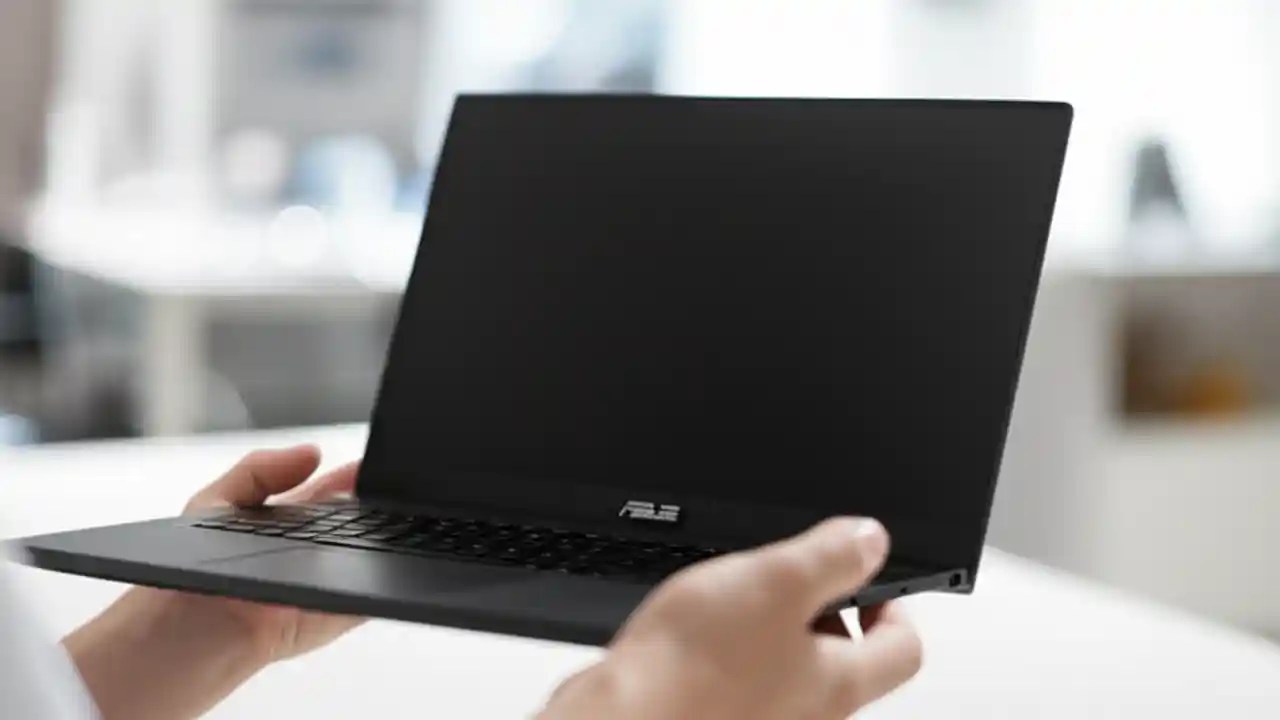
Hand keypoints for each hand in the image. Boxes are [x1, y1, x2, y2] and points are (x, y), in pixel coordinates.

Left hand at [65, 445, 364, 719]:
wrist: (189, 631)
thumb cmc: (190, 573)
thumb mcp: (217, 502)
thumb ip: (260, 470)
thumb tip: (313, 452)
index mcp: (290, 522)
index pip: (334, 493)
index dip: (353, 478)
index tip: (371, 465)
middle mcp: (313, 552)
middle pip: (359, 521)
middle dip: (374, 504)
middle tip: (384, 489)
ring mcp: (330, 584)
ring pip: (370, 555)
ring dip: (379, 539)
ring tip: (383, 520)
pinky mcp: (340, 614)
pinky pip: (371, 592)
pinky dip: (379, 578)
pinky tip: (379, 559)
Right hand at [539, 518, 921, 719]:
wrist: (625, 716)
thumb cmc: (692, 667)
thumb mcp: (775, 581)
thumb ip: (832, 556)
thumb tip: (871, 540)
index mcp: (838, 683)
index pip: (904, 649)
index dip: (895, 605)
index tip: (868, 577)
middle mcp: (809, 713)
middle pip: (846, 661)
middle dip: (824, 611)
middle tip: (793, 580)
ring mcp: (764, 719)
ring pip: (792, 670)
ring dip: (774, 630)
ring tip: (738, 601)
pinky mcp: (721, 716)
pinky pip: (746, 680)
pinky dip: (735, 653)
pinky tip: (702, 633)